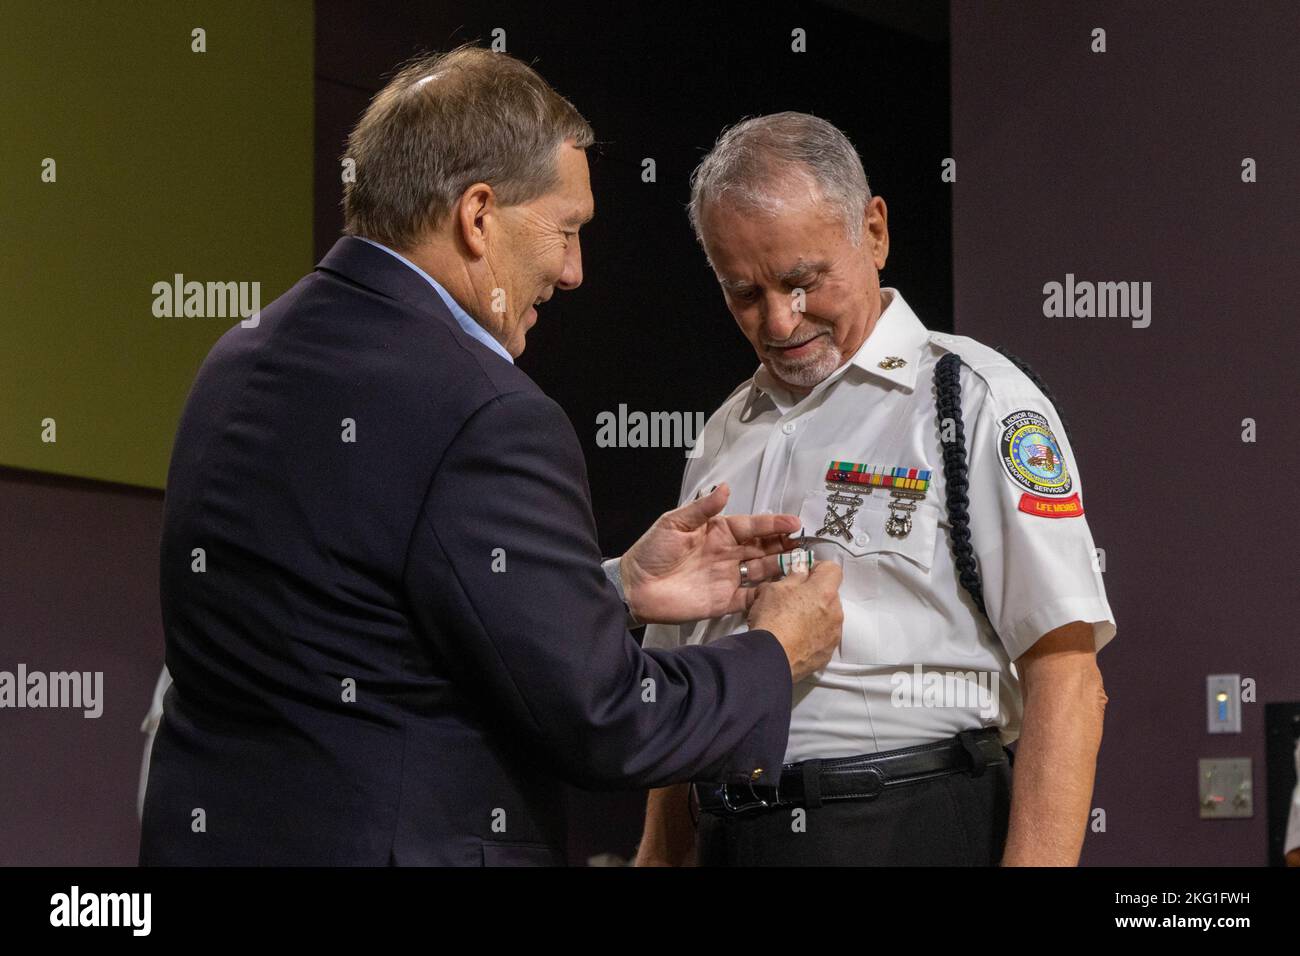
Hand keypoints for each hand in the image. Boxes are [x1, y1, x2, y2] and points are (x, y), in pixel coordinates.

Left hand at [620, 483, 799, 624]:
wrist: (635, 587)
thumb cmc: (652, 551)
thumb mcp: (675, 523)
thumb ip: (702, 508)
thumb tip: (726, 487)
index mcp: (718, 532)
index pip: (752, 526)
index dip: (773, 524)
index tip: (794, 523)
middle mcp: (728, 553)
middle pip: (763, 548)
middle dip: (785, 545)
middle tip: (806, 545)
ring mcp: (728, 577)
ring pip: (762, 570)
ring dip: (781, 567)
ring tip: (802, 565)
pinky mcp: (724, 601)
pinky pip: (751, 597)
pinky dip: (767, 595)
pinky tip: (784, 592)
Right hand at [747, 560, 843, 681]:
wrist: (771, 659)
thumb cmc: (772, 620)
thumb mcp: (774, 589)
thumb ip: (793, 576)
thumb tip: (801, 570)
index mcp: (824, 591)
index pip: (832, 569)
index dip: (817, 568)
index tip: (803, 575)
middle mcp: (835, 611)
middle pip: (830, 594)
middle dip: (814, 594)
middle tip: (792, 600)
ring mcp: (834, 634)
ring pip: (828, 616)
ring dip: (815, 615)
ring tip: (793, 623)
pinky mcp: (828, 653)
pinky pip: (824, 637)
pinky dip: (814, 635)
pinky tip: (796, 638)